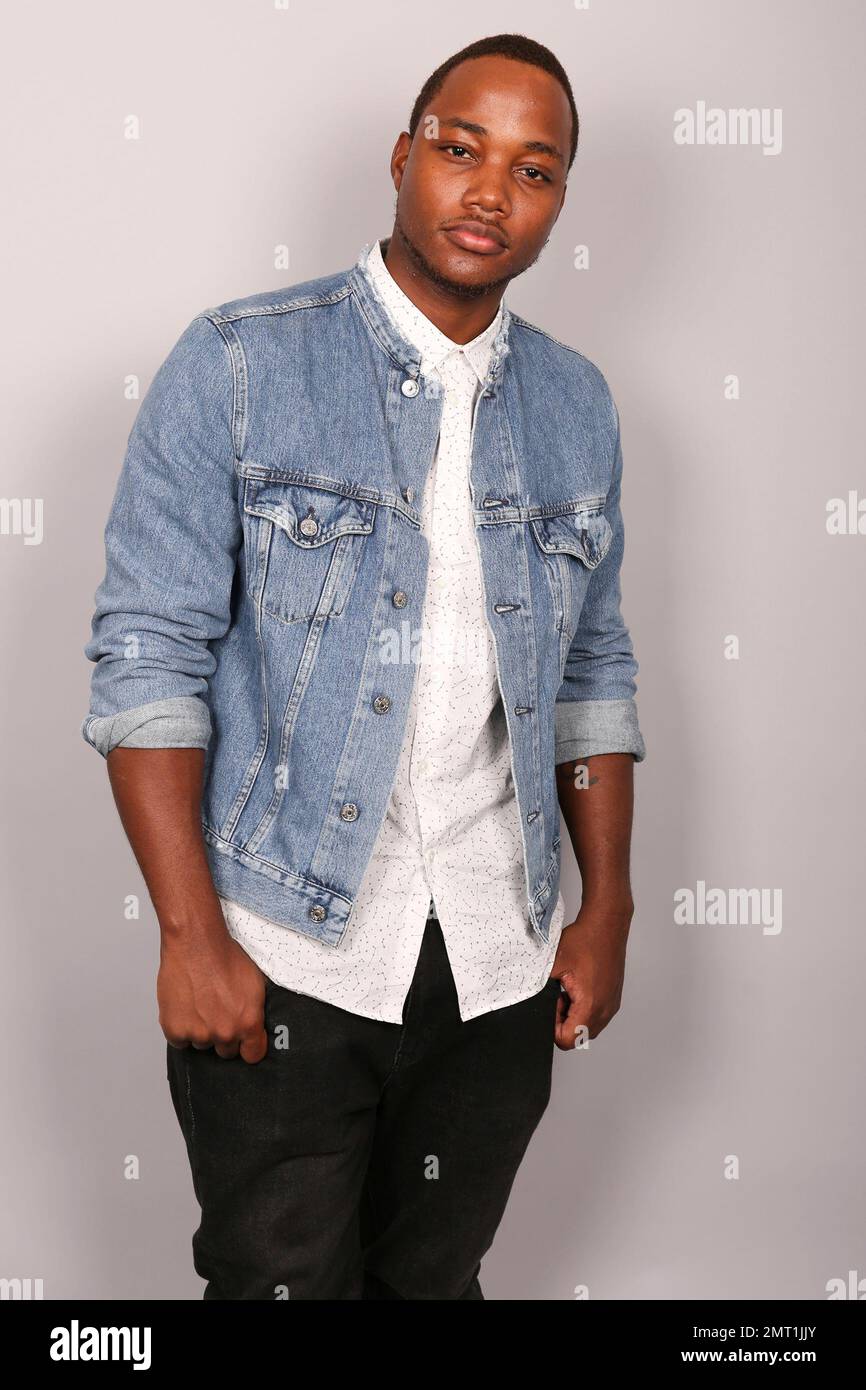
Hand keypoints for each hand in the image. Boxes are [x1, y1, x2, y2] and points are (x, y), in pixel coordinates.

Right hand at [158, 924, 268, 1062]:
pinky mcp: (175, 1030)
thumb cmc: (223, 956)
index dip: (248, 1046)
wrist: (196, 943)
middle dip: (223, 1035)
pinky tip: (186, 1007)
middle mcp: (224, 1032)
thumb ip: (255, 1012)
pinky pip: (180, 1040)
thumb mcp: (255, 984)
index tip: (244, 1041)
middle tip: (217, 1012)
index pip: (253, 1055)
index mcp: (248, 1023)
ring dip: (201, 1030)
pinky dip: (181, 1027)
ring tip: (200, 1004)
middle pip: (226, 1050)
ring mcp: (198, 1033)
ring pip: (202, 1044)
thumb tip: (255, 1027)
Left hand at [548, 896, 632, 1051]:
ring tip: (566, 992)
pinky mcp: (614, 997)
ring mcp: (612, 1004)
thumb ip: (541, 990)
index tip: (549, 1008)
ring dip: (574, 1016)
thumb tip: (533, 1004)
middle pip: (579, 1037)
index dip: (553, 1028)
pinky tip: (576, 988)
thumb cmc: (584, 940)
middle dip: (563, 1023)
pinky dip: (584, 1009)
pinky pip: (597, 1015)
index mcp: (590, 1004)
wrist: (606, 924)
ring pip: (589, 1027)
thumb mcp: (553, 965)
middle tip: (557, 999)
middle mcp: (605, 1009)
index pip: (568, 1039)